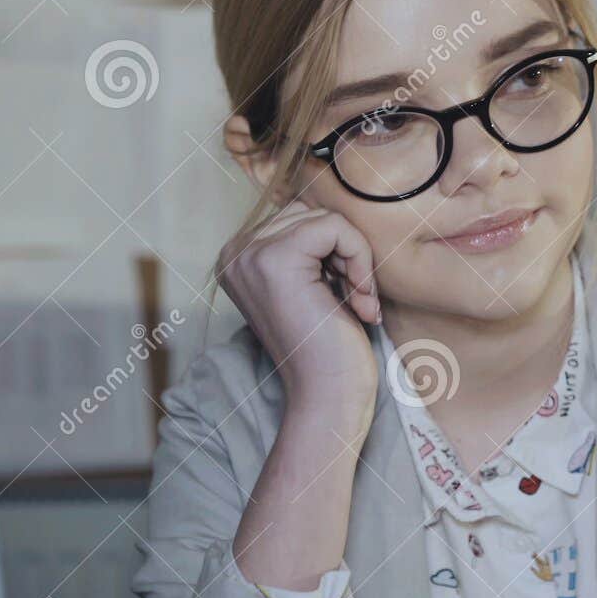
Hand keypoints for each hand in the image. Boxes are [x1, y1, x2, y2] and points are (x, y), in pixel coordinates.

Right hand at [216, 203, 380, 424]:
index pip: (299, 218)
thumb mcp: (311, 284)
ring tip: (359, 301)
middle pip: (311, 214)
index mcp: (237, 258)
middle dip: (346, 253)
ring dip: (355, 259)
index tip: (348, 293)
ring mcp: (249, 254)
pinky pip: (336, 228)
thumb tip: (327, 203)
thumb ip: (308, 246)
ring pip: (326, 219)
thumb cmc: (328, 346)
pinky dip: (360, 259)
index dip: (334, 251)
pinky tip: (362, 300)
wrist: (327, 394)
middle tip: (358, 299)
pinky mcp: (276, 259)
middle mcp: (234, 253)